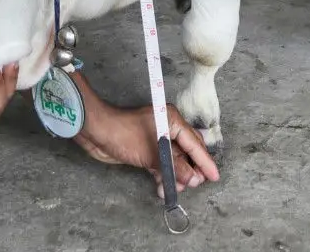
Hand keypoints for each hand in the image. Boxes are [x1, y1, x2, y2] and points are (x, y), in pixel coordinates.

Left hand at [74, 100, 219, 198]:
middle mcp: (167, 128)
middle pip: (186, 152)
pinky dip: (163, 176)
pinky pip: (162, 165)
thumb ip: (174, 166)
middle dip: (190, 170)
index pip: (194, 143)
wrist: (95, 133)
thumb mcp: (151, 151)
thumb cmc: (123, 134)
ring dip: (176, 176)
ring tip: (176, 190)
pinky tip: (163, 189)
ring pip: (174, 161)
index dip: (204, 161)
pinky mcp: (147, 151)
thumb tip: (193, 179)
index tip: (214, 176)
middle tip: (194, 186)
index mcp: (171, 120)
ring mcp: (156, 139)